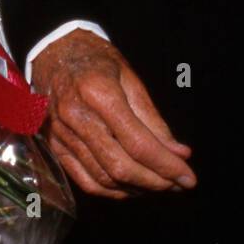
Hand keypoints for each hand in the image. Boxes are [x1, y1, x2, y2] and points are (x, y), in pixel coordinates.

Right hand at [31, 28, 196, 199]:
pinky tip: (131, 187)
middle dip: (155, 181)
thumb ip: (153, 119)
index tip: (189, 178)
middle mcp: (76, 116)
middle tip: (178, 185)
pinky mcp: (54, 146)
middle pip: (119, 166)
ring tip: (160, 185)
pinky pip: (85, 180)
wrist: (54, 53)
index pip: (138, 142)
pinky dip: (111, 191)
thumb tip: (179, 153)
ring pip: (103, 177)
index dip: (166, 165)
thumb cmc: (97, 60)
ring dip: (136, 188)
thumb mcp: (130, 78)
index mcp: (99, 92)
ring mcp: (61, 134)